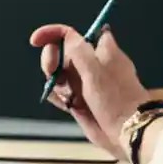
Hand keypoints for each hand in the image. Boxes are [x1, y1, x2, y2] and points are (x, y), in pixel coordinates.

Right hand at [31, 24, 150, 157]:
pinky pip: (60, 93)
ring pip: (58, 75)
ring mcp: (84, 83)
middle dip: (51, 61)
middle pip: (60, 54)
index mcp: (99, 50)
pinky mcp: (79, 100)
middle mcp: (90, 64)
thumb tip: (66, 35)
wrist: (126, 130)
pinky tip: (68, 104)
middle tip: (53, 72)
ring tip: (70, 96)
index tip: (36, 41)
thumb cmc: (116, 98)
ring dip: (56, 83)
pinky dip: (58, 96)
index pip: (70, 33)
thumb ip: (78, 50)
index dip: (52, 33)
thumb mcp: (95, 70)